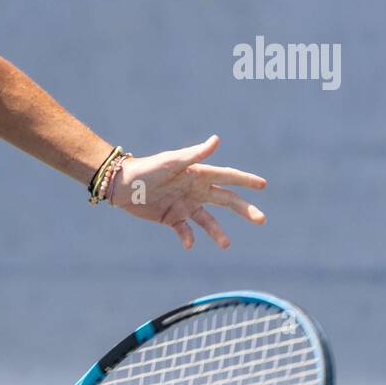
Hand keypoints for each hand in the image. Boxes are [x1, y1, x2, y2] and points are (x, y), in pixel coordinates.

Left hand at [108, 135, 266, 248]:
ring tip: (226, 244)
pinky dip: (188, 238)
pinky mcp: (172, 218)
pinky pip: (185, 231)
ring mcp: (185, 205)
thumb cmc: (147, 169)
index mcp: (199, 175)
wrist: (122, 185)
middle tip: (262, 219)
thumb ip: (195, 154)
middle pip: (226, 200)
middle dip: (244, 209)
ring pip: (208, 221)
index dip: (246, 181)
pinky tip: (189, 244)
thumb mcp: (172, 161)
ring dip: (218, 232)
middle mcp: (196, 190)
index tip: (263, 185)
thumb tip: (217, 139)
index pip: (228, 177)